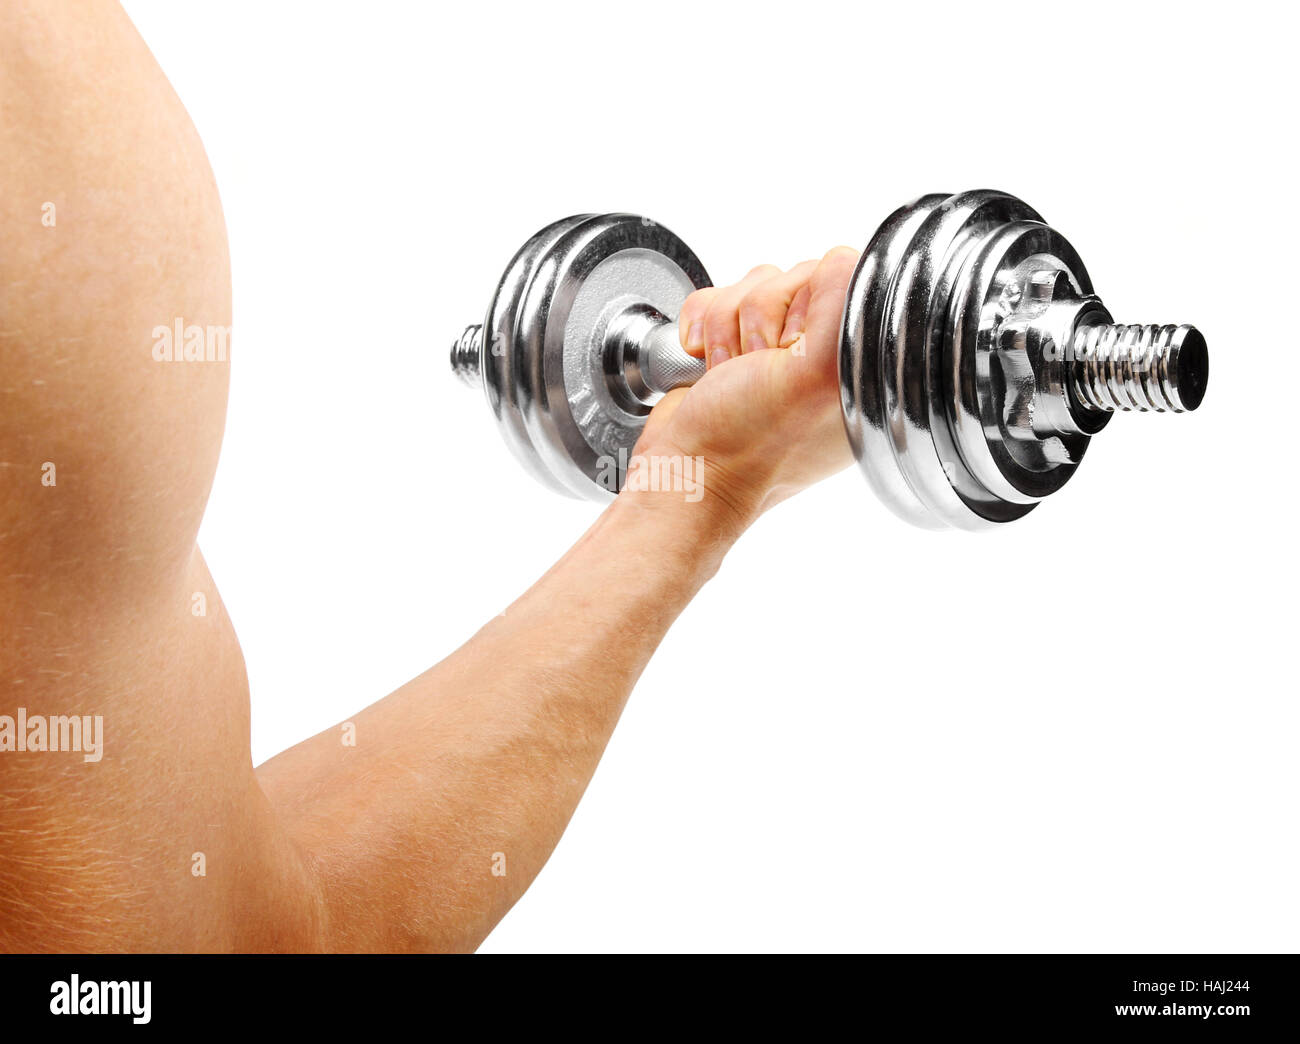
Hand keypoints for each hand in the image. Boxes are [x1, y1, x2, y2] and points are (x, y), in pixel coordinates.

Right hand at [629, 247, 860, 524]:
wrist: (683, 474)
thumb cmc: (747, 446)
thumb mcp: (816, 375)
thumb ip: (842, 309)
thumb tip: (837, 263)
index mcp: (857, 363)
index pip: (841, 278)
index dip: (806, 305)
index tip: (791, 349)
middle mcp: (820, 356)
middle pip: (792, 275)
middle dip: (760, 317)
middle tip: (756, 368)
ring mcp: (774, 353)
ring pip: (751, 285)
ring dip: (726, 326)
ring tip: (728, 372)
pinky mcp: (731, 347)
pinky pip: (715, 299)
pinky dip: (701, 326)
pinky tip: (704, 363)